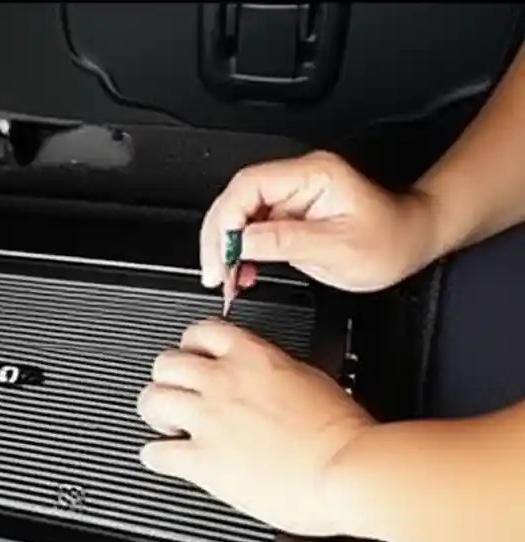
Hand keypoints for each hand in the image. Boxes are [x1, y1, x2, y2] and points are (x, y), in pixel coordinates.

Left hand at [137, 320, 375, 536]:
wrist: (347, 470)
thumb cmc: (344, 434)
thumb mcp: (312, 381)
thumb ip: (277, 376)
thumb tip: (268, 384)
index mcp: (254, 358)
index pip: (202, 331)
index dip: (192, 347)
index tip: (194, 358)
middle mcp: (223, 382)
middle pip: (166, 362)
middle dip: (167, 379)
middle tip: (177, 395)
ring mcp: (208, 419)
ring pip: (152, 400)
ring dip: (156, 412)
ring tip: (168, 425)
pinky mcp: (201, 460)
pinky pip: (156, 453)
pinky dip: (155, 456)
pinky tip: (165, 459)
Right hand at [200, 150, 444, 292]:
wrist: (412, 240)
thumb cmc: (390, 241)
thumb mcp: (339, 250)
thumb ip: (285, 243)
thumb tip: (240, 242)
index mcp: (312, 176)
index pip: (248, 186)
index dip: (226, 221)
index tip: (222, 255)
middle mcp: (298, 179)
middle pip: (236, 200)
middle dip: (218, 238)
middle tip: (216, 273)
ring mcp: (291, 196)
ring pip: (238, 216)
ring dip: (225, 248)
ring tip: (227, 279)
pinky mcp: (288, 214)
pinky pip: (251, 229)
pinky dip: (239, 253)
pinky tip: (241, 273)